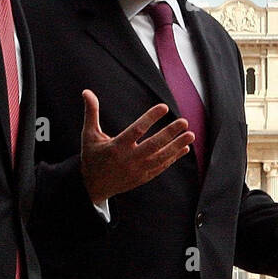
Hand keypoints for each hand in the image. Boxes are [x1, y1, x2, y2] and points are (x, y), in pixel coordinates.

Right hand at [79, 92, 194, 201]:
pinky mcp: (143, 177)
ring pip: (161, 157)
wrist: (93, 187)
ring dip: (177, 146)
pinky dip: (173, 158)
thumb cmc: (92, 157)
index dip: (150, 118)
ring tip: (190, 135)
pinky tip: (184, 148)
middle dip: (170, 133)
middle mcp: (129, 159)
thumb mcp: (89, 135)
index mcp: (116, 147)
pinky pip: (161, 167)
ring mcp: (138, 170)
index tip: (163, 107)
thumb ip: (91, 113)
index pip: (137, 130)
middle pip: (154, 145)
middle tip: (184, 122)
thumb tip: (87, 92)